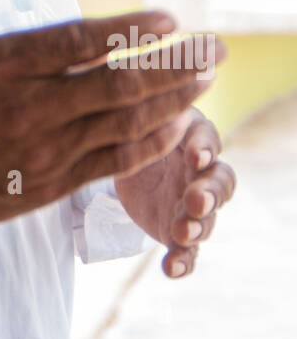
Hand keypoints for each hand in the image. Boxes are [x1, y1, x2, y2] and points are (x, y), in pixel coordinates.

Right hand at [0, 0, 225, 235]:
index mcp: (2, 65)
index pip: (77, 42)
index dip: (128, 30)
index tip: (168, 17)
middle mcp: (28, 108)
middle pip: (117, 85)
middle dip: (174, 65)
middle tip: (215, 47)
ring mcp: (44, 150)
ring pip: (124, 124)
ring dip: (172, 101)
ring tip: (205, 79)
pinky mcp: (52, 184)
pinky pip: (114, 163)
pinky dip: (151, 143)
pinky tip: (176, 124)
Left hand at [114, 108, 236, 277]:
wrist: (119, 159)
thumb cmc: (132, 127)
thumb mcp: (133, 113)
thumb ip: (138, 102)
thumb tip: (122, 69)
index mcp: (191, 137)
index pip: (209, 141)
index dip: (205, 148)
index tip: (195, 157)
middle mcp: (199, 172)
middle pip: (219, 183)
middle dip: (209, 193)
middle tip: (195, 202)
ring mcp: (192, 204)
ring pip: (208, 219)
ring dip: (199, 227)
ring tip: (182, 233)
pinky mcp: (180, 231)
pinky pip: (189, 251)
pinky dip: (184, 261)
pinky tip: (170, 269)